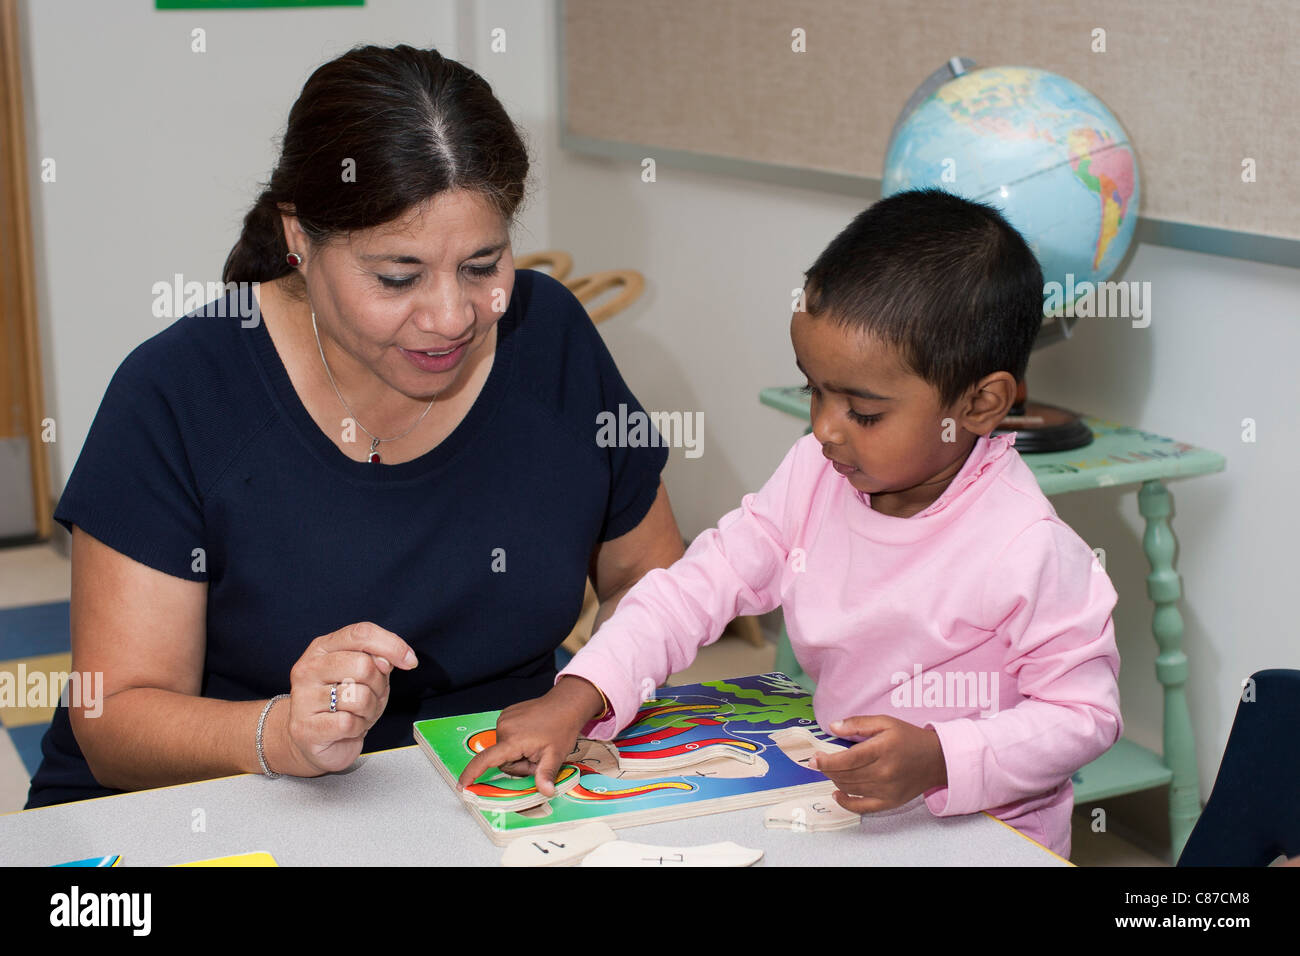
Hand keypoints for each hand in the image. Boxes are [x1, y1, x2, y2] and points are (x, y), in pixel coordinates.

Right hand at [279, 621, 417, 774]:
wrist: (318, 741)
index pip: (361, 633)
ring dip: (369, 709)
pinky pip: (348, 723)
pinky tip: (348, 728)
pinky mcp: (306, 728)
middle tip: (371, 696)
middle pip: (363, 665)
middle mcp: (308, 668)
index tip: (410, 661)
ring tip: (358, 714)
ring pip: (358, 697)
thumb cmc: (345, 704)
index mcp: (322, 648)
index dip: (391, 645)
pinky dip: (358, 727)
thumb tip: (388, 660)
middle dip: (378, 685)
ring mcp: (303, 698)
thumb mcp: (367, 676)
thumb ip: (378, 659)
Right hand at [456, 676, 605, 796]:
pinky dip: (516, 742)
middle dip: (518, 764)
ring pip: (503, 750)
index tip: (462, 785)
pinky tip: (531, 735)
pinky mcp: (506, 715)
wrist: (565, 704)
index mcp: (513, 739)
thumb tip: (546, 792)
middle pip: (501, 760)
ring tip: (535, 745)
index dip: (472, 774)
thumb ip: (546, 774)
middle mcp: (504, 728)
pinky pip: (506, 738)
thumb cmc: (561, 728)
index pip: (486, 760)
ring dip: (517, 753)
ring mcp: (504, 719)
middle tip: (537, 757)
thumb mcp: (556, 755)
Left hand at [807, 715, 947, 813]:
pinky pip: (861, 806)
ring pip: (850, 788)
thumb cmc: (909, 738)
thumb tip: (832, 727)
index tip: (814, 759)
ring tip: (832, 771)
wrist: (936, 759)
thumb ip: (858, 723)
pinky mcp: (889, 802)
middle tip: (820, 762)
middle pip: (845, 775)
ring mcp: (886, 790)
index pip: (846, 760)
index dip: (826, 761)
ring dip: (835, 780)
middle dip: (827, 770)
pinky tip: (837, 794)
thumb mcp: (885, 722)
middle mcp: (884, 772)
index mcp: (882, 749)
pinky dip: (845, 802)